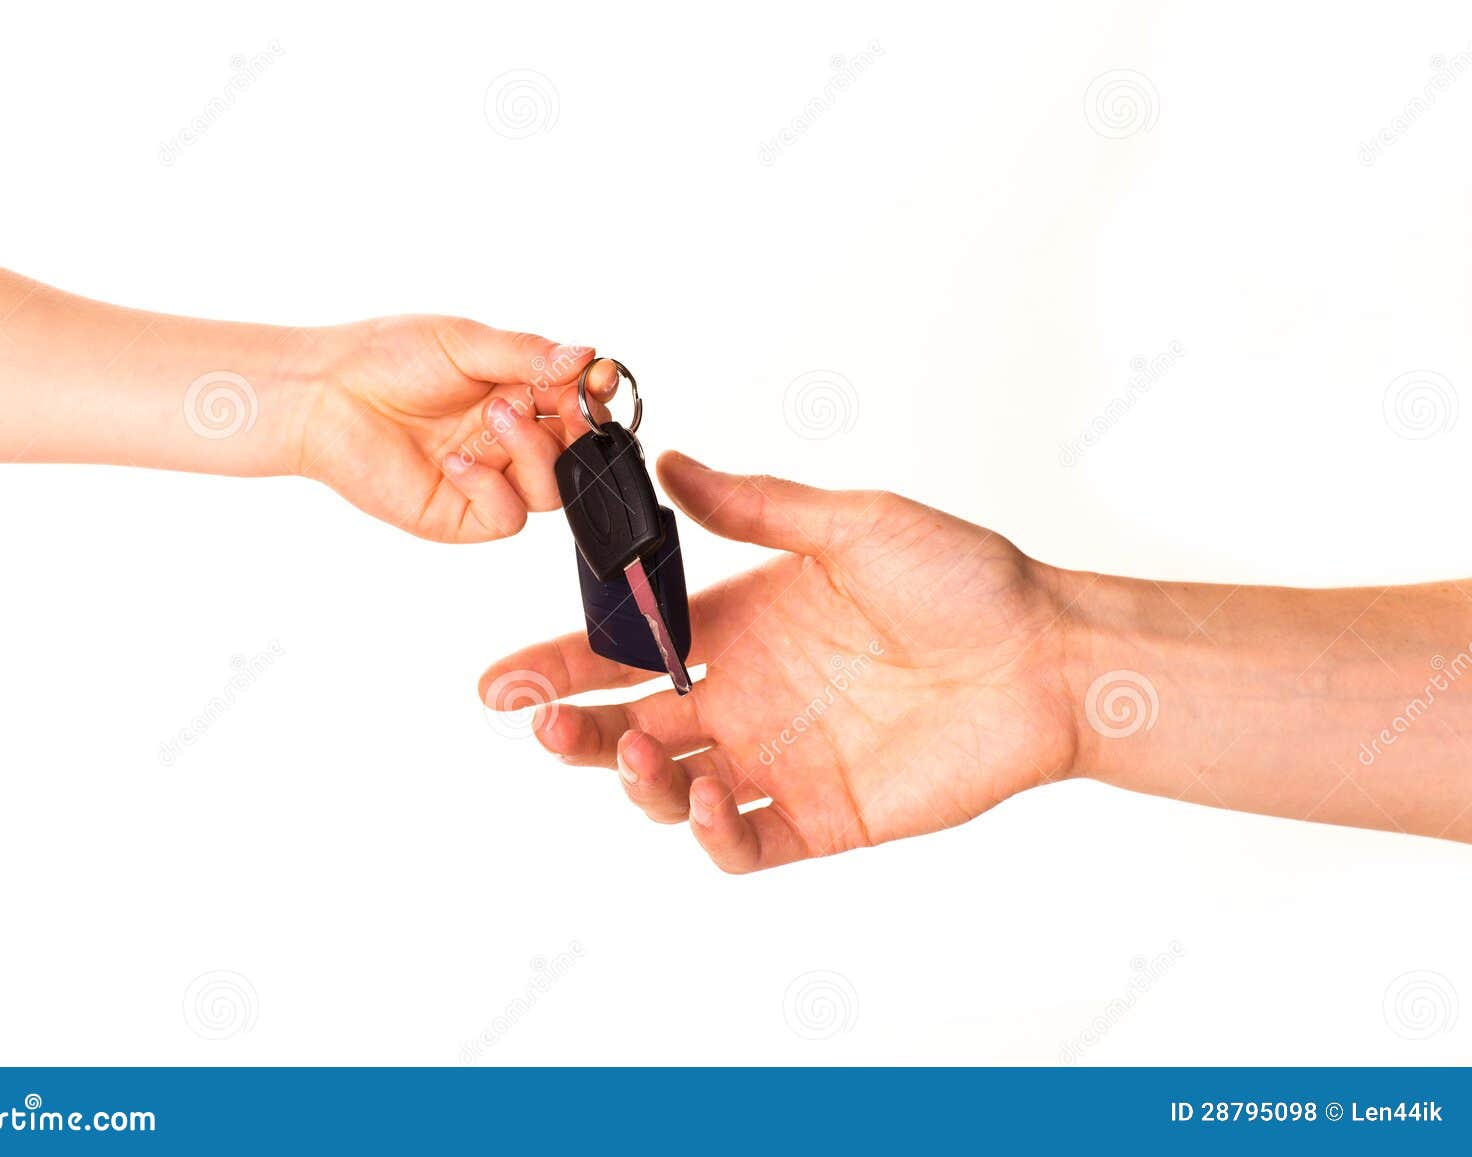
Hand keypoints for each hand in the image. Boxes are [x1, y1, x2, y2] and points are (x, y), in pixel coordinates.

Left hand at [295, 316, 615, 540]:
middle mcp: (511, 440)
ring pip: (552, 489)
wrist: (326, 393)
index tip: (598, 378)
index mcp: (519, 393)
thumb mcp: (467, 344)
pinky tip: (455, 462)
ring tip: (497, 418)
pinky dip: (492, 489)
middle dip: (579, 428)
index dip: (595, 395)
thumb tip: (589, 356)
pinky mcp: (461, 515)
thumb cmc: (388, 358)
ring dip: (535, 452)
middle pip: (577, 451)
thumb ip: (528, 355)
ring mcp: (490, 479)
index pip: (578, 403)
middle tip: (565, 404)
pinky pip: (508, 517)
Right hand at [479, 453, 1082, 871]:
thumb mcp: (854, 524)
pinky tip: (706, 798)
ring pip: (671, 790)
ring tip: (639, 749)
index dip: (559, 664)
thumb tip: (674, 466)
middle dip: (573, 730)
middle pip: (630, 725)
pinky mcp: (822, 817)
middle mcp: (747, 696)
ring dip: (634, 779)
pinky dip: (711, 833)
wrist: (1049, 653)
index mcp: (739, 625)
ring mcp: (779, 761)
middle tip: (540, 720)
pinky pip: (745, 842)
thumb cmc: (964, 580)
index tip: (500, 679)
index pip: (627, 650)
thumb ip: (759, 508)